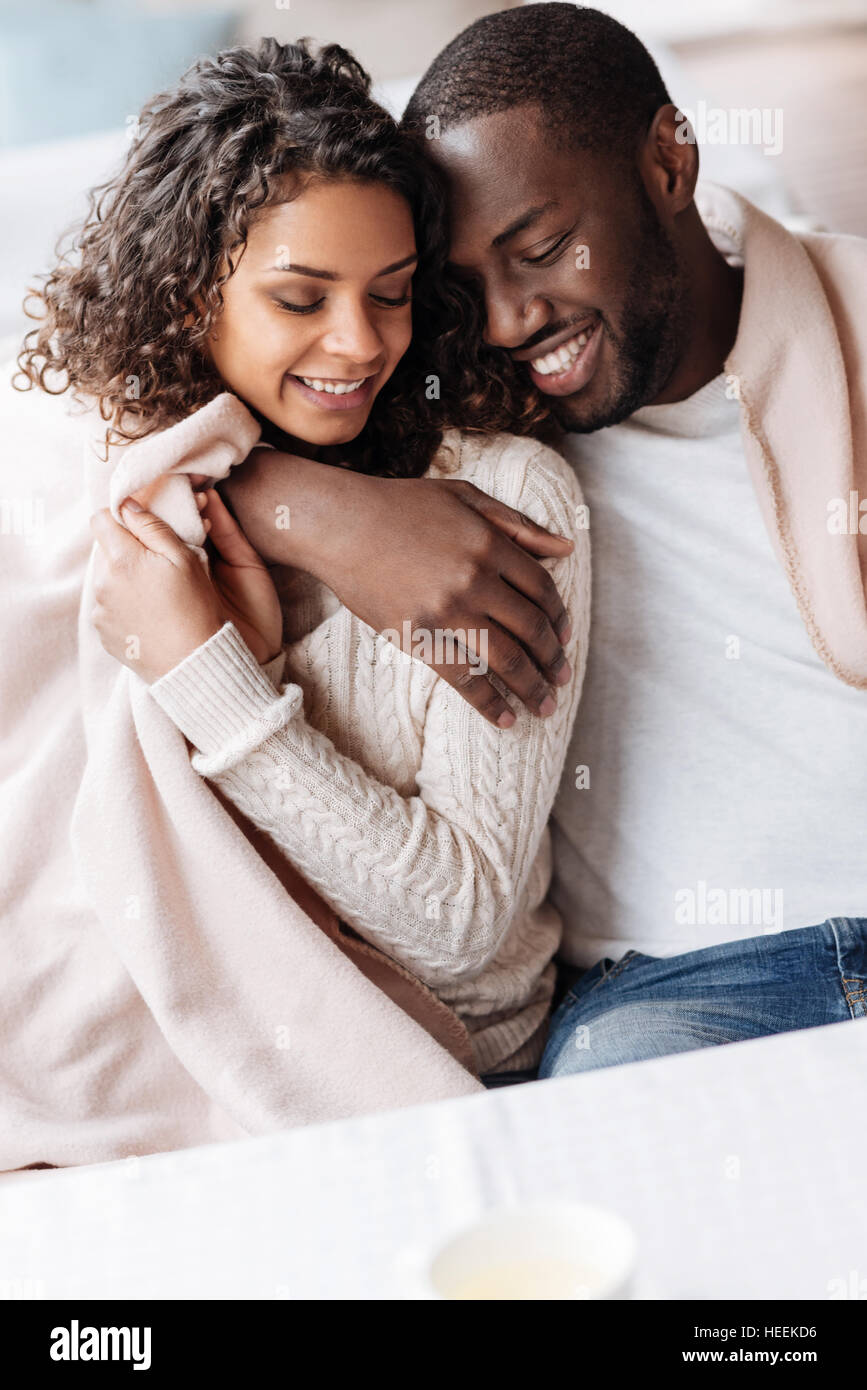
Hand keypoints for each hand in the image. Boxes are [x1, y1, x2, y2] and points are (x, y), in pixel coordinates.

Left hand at [89, 494, 280, 683]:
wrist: (193, 664)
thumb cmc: (196, 608)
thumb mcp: (185, 558)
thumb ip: (153, 526)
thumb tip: (128, 505)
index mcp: (121, 559)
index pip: (100, 519)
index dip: (120, 517)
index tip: (140, 526)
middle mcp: (102, 583)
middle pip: (105, 551)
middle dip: (127, 550)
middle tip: (158, 564)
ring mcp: (100, 611)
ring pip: (107, 579)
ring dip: (125, 578)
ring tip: (157, 593)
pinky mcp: (103, 633)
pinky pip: (109, 607)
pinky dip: (125, 605)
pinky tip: (151, 615)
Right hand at [221, 450, 573, 727]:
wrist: (338, 525)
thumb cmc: (400, 505)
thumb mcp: (465, 498)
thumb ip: (519, 524)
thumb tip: (567, 546)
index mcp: (490, 544)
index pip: (542, 589)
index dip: (559, 617)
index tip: (565, 636)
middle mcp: (475, 579)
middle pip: (531, 628)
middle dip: (552, 659)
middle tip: (562, 679)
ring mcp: (447, 610)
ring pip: (506, 659)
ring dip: (532, 688)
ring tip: (545, 706)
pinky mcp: (417, 635)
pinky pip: (462, 677)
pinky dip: (488, 702)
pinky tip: (504, 718)